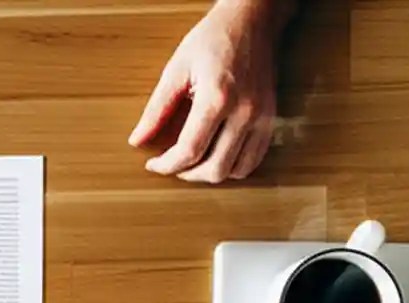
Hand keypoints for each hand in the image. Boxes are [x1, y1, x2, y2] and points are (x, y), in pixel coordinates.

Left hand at [129, 0, 290, 182]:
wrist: (251, 22)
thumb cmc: (214, 39)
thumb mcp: (176, 69)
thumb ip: (156, 109)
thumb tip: (138, 139)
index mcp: (218, 97)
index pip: (190, 150)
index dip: (167, 165)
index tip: (153, 164)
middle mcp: (244, 112)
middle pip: (215, 168)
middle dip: (187, 173)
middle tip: (171, 164)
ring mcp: (262, 118)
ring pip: (235, 170)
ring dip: (210, 173)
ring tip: (193, 162)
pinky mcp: (271, 120)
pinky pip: (253, 160)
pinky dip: (232, 166)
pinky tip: (216, 155)